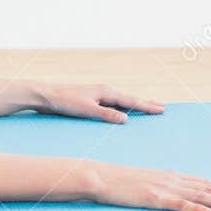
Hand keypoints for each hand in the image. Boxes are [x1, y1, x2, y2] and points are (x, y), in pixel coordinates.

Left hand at [38, 82, 165, 122]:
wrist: (47, 95)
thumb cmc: (66, 102)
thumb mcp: (88, 110)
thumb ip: (107, 115)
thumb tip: (126, 119)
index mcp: (106, 92)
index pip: (131, 101)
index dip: (147, 106)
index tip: (162, 109)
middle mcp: (104, 91)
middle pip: (129, 99)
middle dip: (146, 103)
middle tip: (162, 107)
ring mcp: (98, 94)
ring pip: (122, 101)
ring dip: (136, 104)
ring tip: (148, 107)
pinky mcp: (92, 99)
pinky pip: (113, 103)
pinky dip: (123, 107)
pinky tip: (124, 111)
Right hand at [82, 159, 210, 210]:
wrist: (100, 175)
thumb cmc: (118, 180)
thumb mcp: (142, 181)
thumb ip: (157, 186)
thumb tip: (169, 193)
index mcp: (168, 175)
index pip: (201, 181)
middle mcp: (171, 179)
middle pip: (206, 186)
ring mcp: (164, 188)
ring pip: (200, 194)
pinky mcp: (156, 198)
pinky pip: (182, 204)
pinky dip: (199, 208)